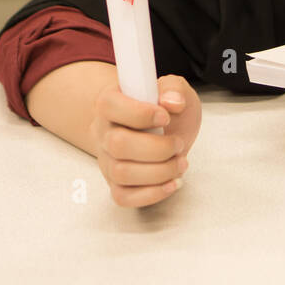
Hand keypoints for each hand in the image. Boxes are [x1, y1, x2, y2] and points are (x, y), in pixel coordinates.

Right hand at [90, 74, 200, 207]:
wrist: (167, 131)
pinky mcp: (116, 183)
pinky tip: (173, 182)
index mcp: (111, 102)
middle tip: (178, 143)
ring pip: (121, 173)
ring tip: (180, 162)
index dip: (140, 113)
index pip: (110, 106)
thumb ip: (174, 89)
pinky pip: (123, 196)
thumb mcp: (176, 89)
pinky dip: (152, 193)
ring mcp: (107, 160)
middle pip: (117, 145)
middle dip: (157, 148)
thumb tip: (172, 102)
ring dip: (159, 171)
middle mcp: (103, 132)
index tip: (166, 117)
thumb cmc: (167, 110)